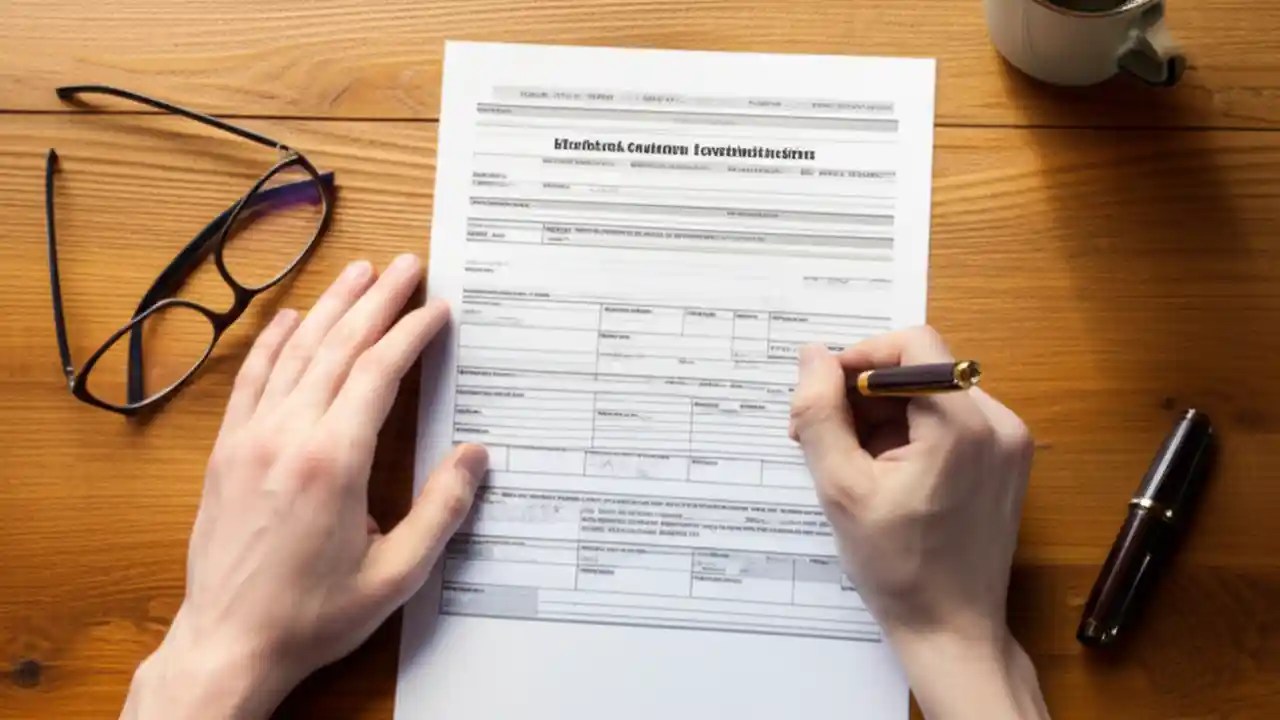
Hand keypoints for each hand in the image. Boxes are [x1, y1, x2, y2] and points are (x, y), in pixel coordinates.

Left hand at [122, 255, 486, 719]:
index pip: (378, 372)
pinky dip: (274, 344)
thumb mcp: (396, 575)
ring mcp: (250, 440)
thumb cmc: (312, 615)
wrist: (230, 643)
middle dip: (377, 301)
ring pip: (295, 354)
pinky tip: (292, 319)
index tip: (436, 309)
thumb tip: (476, 457)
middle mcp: (287, 437)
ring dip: (330, 308)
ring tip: (359, 273)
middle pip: (338, 347)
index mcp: (333, 462)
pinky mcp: (227, 452)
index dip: (411, 333)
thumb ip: (441, 511)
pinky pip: (252, 380)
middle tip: (406, 266)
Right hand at [789, 327, 1047, 719]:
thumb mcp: (841, 488)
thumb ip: (820, 414)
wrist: (953, 630)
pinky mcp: (1007, 461)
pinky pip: (951, 420)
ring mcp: (1009, 442)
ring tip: (850, 462)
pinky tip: (883, 473)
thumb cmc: (898, 569)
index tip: (823, 395)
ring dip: (884, 415)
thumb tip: (812, 357)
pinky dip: (912, 433)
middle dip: (865, 393)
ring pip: (933, 393)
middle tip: (820, 436)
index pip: (912, 344)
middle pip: (921, 369)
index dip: (860, 358)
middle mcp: (998, 423)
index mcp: (963, 426)